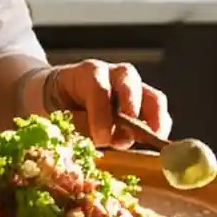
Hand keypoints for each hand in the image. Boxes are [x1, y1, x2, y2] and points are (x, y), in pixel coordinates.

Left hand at [45, 60, 171, 148]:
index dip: (101, 114)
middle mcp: (113, 74)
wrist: (59, 97)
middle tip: (124, 138)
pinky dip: (158, 127)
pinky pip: (158, 112)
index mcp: (87, 73)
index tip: (101, 138)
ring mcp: (132, 86)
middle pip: (130, 84)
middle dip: (130, 112)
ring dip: (152, 121)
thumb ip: (78, 125)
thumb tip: (101, 138)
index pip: (98, 87)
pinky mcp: (144, 101)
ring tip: (146, 142)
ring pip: (152, 97)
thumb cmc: (58, 106)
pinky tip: (151, 144)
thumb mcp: (59, 115)